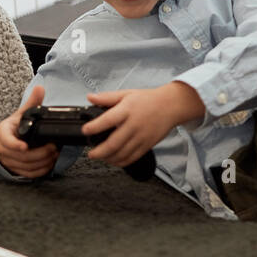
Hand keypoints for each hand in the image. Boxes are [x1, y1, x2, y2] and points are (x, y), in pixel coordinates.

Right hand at [0, 84, 59, 178]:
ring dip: (42, 162)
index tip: (25, 146)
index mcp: (3, 133)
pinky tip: (50, 163)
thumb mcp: (20, 114)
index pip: (7, 141)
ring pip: (26, 166)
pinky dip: (40, 170)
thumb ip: (31, 103)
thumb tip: (40, 88)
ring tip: (55, 154)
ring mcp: (9, 161)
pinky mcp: (16, 170)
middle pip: (21, 156)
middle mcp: (4, 149)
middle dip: (40, 153)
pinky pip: (28, 174)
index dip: (15, 145)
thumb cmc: (14, 128)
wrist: (4, 142)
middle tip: (53, 148)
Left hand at [80, 82, 204, 167]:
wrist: (171, 106)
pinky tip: (114, 160)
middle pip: (114, 143)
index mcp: (127, 110)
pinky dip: (121, 162)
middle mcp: (134, 125)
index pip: (108, 120)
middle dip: (99, 152)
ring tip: (101, 157)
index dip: (94, 127)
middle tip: (91, 153)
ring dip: (108, 159)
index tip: (85, 131)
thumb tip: (90, 97)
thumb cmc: (149, 99)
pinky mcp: (147, 145)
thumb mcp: (126, 94)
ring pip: (122, 154)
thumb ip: (107, 97)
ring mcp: (141, 137)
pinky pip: (132, 157)